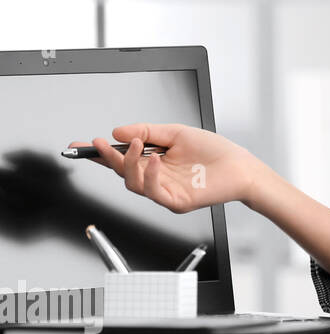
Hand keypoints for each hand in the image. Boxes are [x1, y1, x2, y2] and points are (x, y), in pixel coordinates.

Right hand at [68, 123, 267, 213]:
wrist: (241, 167)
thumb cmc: (216, 153)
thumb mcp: (178, 133)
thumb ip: (148, 132)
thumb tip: (119, 132)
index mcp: (155, 162)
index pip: (122, 159)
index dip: (100, 153)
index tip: (83, 145)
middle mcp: (157, 178)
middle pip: (121, 172)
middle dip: (107, 157)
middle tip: (101, 143)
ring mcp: (165, 191)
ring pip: (133, 184)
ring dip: (129, 163)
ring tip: (137, 145)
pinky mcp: (176, 202)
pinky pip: (154, 191)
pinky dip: (150, 174)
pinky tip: (154, 160)